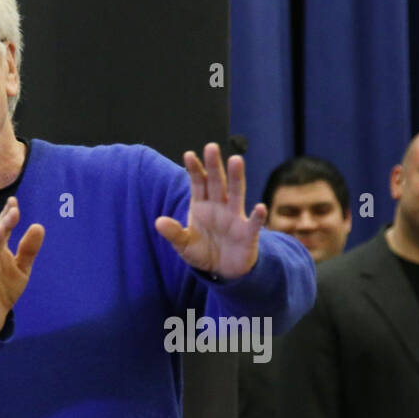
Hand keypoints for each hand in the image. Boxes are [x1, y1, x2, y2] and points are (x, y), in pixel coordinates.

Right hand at [0, 198, 44, 334]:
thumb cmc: (5, 287)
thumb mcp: (23, 268)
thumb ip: (29, 249)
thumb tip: (39, 225)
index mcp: (0, 250)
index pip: (3, 229)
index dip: (7, 215)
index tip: (14, 201)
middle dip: (3, 223)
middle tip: (13, 210)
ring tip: (1, 227)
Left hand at [155, 143, 265, 278]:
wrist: (223, 270)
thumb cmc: (203, 252)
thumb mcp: (184, 245)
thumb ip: (174, 233)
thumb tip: (158, 222)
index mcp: (202, 205)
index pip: (198, 183)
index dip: (194, 169)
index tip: (189, 155)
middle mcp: (219, 206)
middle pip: (217, 182)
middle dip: (214, 166)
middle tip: (211, 147)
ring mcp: (235, 217)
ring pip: (236, 194)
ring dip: (236, 178)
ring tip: (236, 160)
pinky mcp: (248, 233)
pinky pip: (253, 223)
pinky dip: (257, 217)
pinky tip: (259, 207)